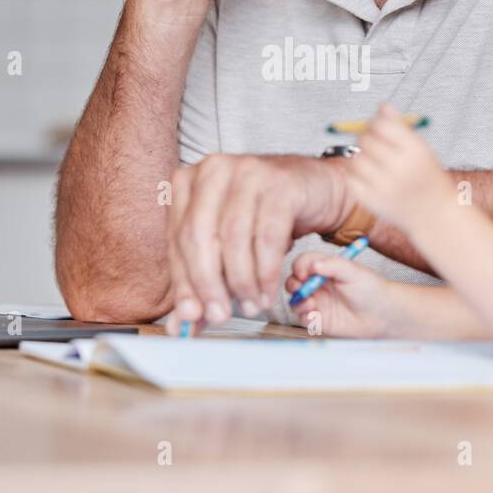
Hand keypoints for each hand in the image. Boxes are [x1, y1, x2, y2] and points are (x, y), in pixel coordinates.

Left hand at [165, 154, 352, 332]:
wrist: (316, 188)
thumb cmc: (266, 214)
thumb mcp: (228, 244)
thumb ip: (205, 280)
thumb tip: (185, 322)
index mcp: (188, 182)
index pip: (176, 240)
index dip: (184, 283)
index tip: (192, 315)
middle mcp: (213, 170)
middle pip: (199, 237)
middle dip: (209, 284)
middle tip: (220, 315)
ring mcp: (247, 171)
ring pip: (233, 238)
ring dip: (241, 282)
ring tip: (250, 305)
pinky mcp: (278, 183)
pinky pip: (267, 237)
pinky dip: (266, 271)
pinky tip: (268, 290)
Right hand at [285, 252, 400, 338]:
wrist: (383, 314)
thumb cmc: (371, 289)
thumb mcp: (354, 272)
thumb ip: (333, 265)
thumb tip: (314, 265)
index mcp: (325, 268)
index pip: (303, 263)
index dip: (300, 267)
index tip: (304, 273)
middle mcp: (317, 284)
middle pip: (294, 281)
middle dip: (293, 285)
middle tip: (301, 289)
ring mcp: (317, 302)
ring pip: (295, 300)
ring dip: (298, 301)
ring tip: (311, 304)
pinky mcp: (319, 319)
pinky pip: (303, 318)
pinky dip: (304, 316)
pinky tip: (314, 315)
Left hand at [345, 103, 453, 234]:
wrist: (434, 214)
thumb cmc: (426, 176)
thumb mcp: (420, 148)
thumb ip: (400, 126)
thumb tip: (382, 105)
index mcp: (415, 151)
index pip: (382, 124)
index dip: (375, 122)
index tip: (377, 126)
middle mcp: (400, 169)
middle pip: (366, 140)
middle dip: (365, 137)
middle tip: (372, 142)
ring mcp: (385, 187)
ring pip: (356, 159)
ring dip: (359, 156)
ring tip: (370, 159)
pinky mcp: (372, 202)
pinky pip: (352, 179)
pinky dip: (355, 174)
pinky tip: (367, 175)